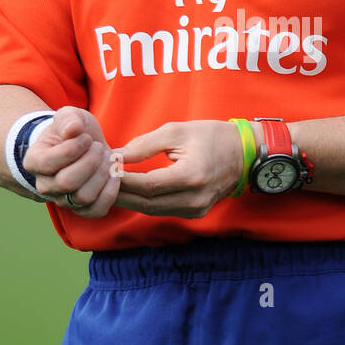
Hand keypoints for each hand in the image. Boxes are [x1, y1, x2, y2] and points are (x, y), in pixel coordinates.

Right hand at [24, 107, 120, 216]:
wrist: (85, 147)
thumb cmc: (74, 132)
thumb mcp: (70, 116)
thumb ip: (69, 119)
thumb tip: (73, 129)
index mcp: (34, 161)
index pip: (48, 163)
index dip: (72, 149)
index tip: (86, 137)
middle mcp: (45, 185)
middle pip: (67, 183)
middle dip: (90, 162)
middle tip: (99, 148)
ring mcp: (63, 200)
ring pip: (83, 197)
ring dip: (102, 175)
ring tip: (107, 158)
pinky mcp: (83, 209)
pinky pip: (97, 210)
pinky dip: (110, 192)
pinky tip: (114, 174)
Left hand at [110, 120, 250, 217]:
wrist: (244, 153)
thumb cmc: (211, 136)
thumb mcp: (177, 131)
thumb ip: (145, 144)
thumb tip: (116, 156)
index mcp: (192, 176)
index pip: (149, 185)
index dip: (124, 180)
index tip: (105, 170)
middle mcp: (195, 198)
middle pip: (147, 204)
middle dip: (122, 194)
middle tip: (100, 183)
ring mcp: (196, 209)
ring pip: (153, 211)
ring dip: (130, 201)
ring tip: (110, 188)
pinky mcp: (196, 212)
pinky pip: (163, 210)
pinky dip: (145, 203)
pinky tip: (130, 193)